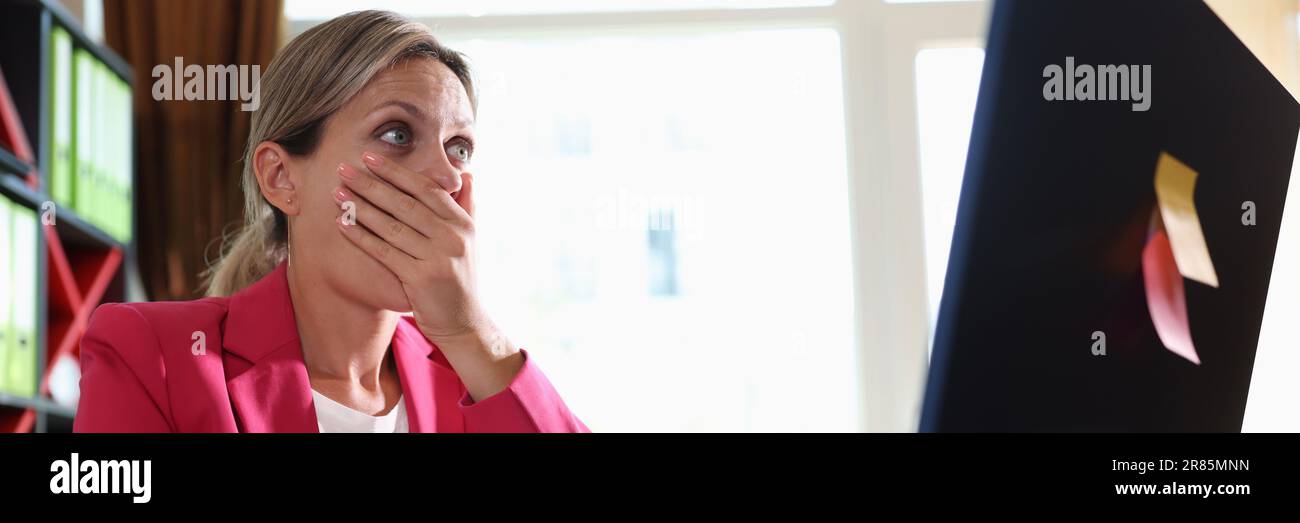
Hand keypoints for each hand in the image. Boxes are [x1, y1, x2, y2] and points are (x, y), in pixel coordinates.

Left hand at [333, 152, 491, 345]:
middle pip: (405, 204)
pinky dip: (361, 237)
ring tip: (338, 194)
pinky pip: (384, 252)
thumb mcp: (471, 240)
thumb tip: (467, 174)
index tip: (370, 158)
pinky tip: (342, 224)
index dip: (397, 172)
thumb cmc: (460, 279)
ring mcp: (438, 258)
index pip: (427, 189)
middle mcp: (453, 237)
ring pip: (392, 227)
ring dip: (361, 207)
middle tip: (343, 170)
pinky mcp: (421, 279)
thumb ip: (467, 206)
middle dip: (371, 185)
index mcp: (463, 223)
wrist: (464, 322)